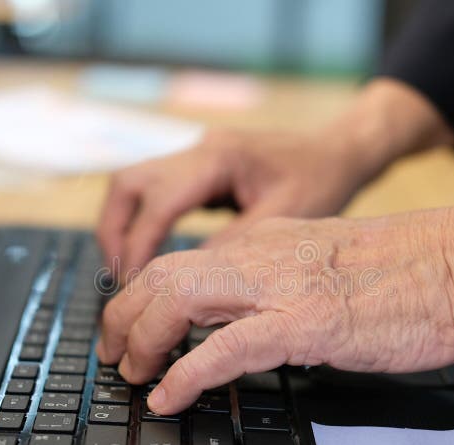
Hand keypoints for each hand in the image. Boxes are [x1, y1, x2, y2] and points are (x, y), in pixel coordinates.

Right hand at [96, 128, 369, 274]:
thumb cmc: (320, 180)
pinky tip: (153, 256)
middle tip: (120, 279)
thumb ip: (233, 246)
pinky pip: (155, 191)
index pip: (157, 201)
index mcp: (219, 159)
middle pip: (128, 183)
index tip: (132, 286)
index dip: (138, 245)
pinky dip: (145, 222)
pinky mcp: (201, 167)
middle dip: (115, 233)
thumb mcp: (283, 219)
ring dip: (123, 227)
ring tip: (129, 272)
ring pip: (134, 184)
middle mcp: (200, 150)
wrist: (338, 151)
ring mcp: (197, 154)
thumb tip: (185, 282)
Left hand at [97, 209, 453, 413]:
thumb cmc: (405, 269)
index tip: (131, 326)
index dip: (141, 296)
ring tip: (131, 373)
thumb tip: (251, 314)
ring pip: (177, 299)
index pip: (179, 261)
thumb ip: (282, 279)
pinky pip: (224, 347)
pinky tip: (169, 395)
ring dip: (140, 340)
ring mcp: (279, 287)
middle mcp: (260, 256)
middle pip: (161, 274)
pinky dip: (186, 373)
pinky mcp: (304, 323)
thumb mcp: (325, 262)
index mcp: (265, 242)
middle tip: (113, 353)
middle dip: (121, 316)